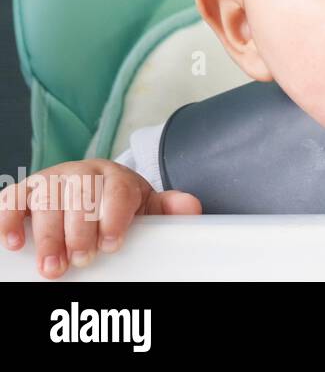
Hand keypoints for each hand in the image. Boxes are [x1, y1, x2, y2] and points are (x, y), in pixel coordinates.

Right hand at [0, 159, 200, 278]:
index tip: (112, 244)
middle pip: (78, 197)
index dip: (113, 216)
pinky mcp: (26, 191)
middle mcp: (82, 172)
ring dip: (47, 235)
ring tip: (52, 267)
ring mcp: (51, 180)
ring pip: (46, 200)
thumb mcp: (147, 205)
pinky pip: (12, 200)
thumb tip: (192, 207)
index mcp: (115, 176)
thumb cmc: (120, 204)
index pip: (115, 190)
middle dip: (79, 232)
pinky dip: (9, 220)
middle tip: (80, 262)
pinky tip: (13, 244)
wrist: (95, 190)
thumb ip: (169, 207)